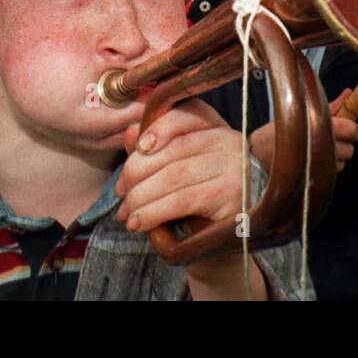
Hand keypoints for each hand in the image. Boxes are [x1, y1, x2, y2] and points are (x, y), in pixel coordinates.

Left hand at [115, 98, 247, 233]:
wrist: (221, 242)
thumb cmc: (195, 201)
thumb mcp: (173, 171)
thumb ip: (152, 150)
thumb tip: (129, 133)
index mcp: (217, 129)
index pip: (188, 115)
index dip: (160, 127)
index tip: (139, 147)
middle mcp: (231, 144)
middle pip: (175, 147)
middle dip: (138, 171)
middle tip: (122, 192)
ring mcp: (235, 170)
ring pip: (174, 176)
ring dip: (141, 196)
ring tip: (126, 213)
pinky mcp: (231, 198)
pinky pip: (181, 200)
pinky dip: (153, 212)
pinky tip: (138, 222)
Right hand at [248, 88, 357, 172]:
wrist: (255, 158)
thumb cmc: (276, 132)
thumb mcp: (300, 112)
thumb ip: (330, 105)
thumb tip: (349, 92)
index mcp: (318, 126)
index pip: (352, 129)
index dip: (353, 129)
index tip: (346, 127)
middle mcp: (321, 147)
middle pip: (350, 149)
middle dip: (344, 144)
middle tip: (328, 138)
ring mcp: (318, 165)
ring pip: (343, 163)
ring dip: (335, 157)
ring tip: (315, 149)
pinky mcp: (315, 178)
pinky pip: (332, 173)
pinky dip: (326, 167)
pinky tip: (311, 160)